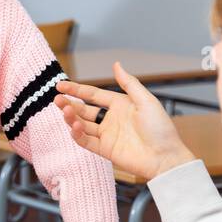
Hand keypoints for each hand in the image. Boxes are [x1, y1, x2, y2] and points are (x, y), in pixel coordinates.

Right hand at [53, 62, 194, 179]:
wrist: (165, 157)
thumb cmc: (161, 128)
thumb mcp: (146, 101)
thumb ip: (129, 83)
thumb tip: (116, 64)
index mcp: (120, 105)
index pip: (92, 95)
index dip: (76, 89)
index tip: (60, 85)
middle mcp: (111, 119)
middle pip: (84, 109)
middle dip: (69, 104)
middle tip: (57, 99)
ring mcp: (106, 135)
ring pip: (81, 124)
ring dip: (71, 117)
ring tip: (63, 110)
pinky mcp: (104, 149)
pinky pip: (85, 141)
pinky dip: (77, 134)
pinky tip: (74, 126)